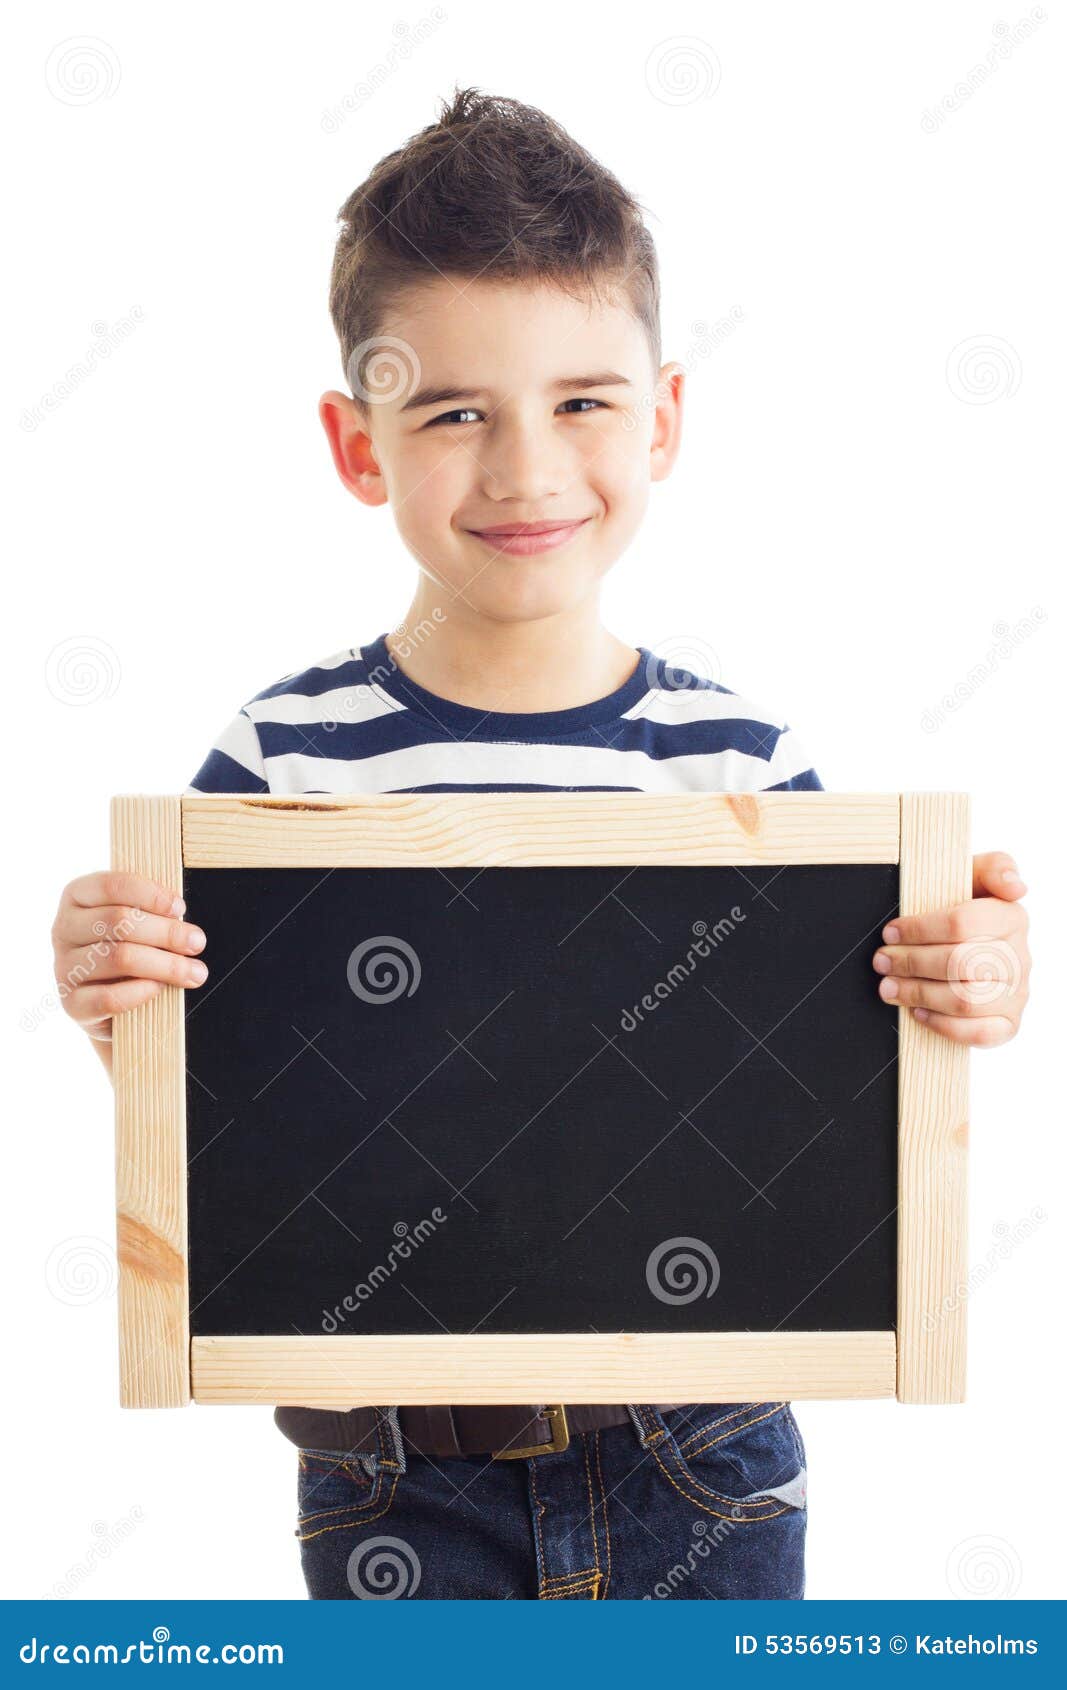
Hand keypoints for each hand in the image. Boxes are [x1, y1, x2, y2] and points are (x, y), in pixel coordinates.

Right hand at [51, 872, 208, 1070]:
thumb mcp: (137, 922)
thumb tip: (180, 915)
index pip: (111, 885)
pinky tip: (161, 988)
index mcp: (77, 897)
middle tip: (197, 942)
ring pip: (119, 958)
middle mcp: (63, 928)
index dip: (150, 895)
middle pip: (118, 921)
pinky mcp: (71, 1003)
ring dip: (166, 965)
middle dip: (166, 932)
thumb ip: (151, 912)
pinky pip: (110, 997)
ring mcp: (64, 967)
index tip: (180, 907)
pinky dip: (142, 991)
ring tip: (195, 972)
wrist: (112, 1004)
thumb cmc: (130, 949)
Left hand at [871, 852, 1029, 1046]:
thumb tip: (1015, 886)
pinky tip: (917, 1012)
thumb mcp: (970, 879)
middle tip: (881, 961)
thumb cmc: (962, 912)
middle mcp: (1019, 957)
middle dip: (912, 963)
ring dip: (919, 994)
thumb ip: (992, 868)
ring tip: (888, 987)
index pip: (962, 923)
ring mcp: (1016, 993)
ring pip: (966, 999)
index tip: (890, 932)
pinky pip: (980, 1032)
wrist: (967, 949)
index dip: (919, 929)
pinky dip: (943, 1024)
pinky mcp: (1008, 1023)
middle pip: (960, 963)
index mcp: (1010, 917)